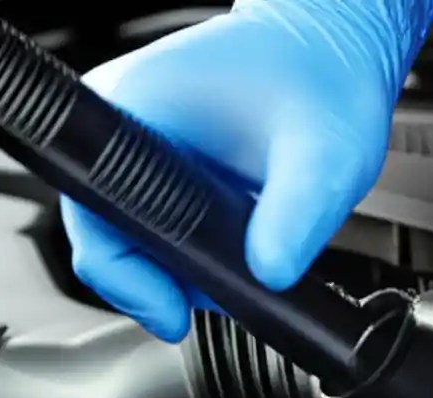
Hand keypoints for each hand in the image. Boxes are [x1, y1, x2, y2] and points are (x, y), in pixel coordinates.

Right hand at [59, 0, 432, 340]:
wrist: (336, 49)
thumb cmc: (324, 77)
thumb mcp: (326, 155)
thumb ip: (298, 216)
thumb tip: (269, 275)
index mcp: (132, 112)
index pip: (96, 225)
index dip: (133, 282)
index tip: (176, 313)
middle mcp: (122, 126)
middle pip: (111, 240)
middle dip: (168, 279)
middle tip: (230, 288)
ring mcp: (140, 144)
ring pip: (137, 237)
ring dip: (188, 265)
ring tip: (248, 255)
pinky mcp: (165, 161)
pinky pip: (161, 222)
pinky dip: (198, 246)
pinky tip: (242, 241)